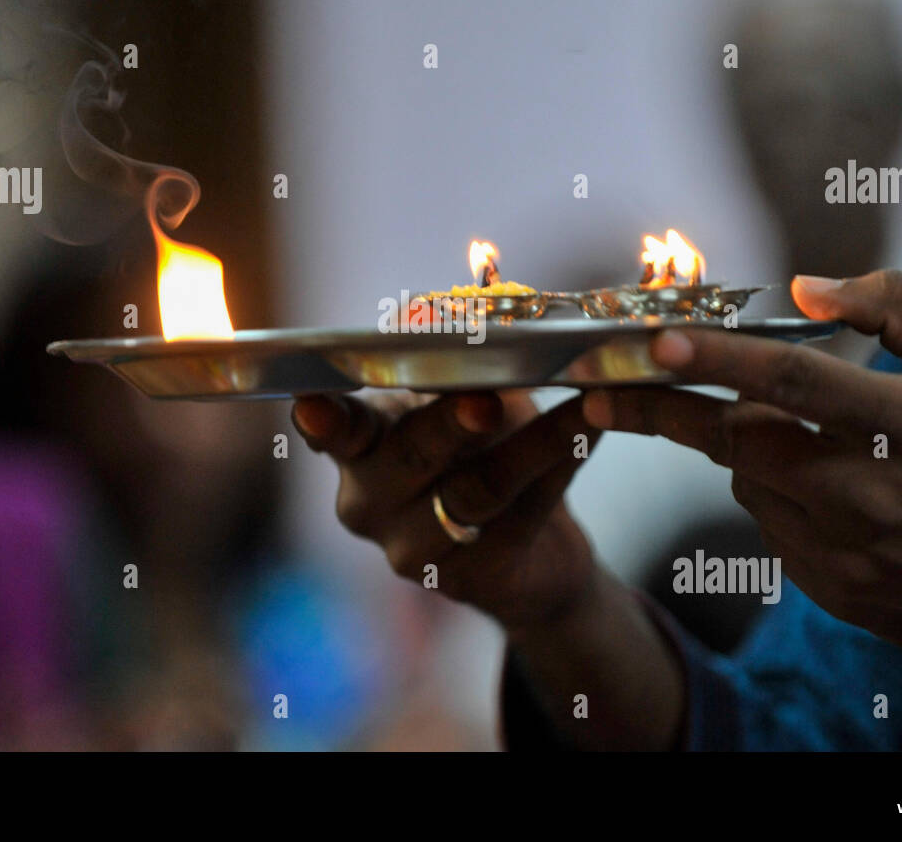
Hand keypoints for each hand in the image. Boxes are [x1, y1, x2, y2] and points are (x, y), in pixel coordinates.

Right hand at [292, 390, 599, 630]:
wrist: (534, 552)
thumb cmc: (484, 452)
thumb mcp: (462, 404)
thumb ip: (457, 369)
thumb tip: (477, 319)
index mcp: (359, 450)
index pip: (335, 430)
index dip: (323, 418)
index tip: (310, 402)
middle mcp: (369, 504)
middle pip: (410, 456)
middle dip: (451, 423)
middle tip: (487, 400)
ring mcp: (412, 550)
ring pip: (476, 489)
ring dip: (536, 441)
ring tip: (584, 405)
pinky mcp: (467, 581)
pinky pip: (521, 515)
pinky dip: (561, 467)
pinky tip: (591, 432)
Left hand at [583, 270, 901, 675]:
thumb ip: (892, 308)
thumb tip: (803, 287)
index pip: (792, 384)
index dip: (716, 360)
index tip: (654, 343)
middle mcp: (868, 496)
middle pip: (737, 444)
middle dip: (677, 409)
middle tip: (627, 385)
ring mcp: (849, 555)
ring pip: (747, 486)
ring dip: (748, 453)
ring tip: (809, 443)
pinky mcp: (836, 594)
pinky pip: (771, 533)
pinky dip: (777, 500)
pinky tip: (834, 495)